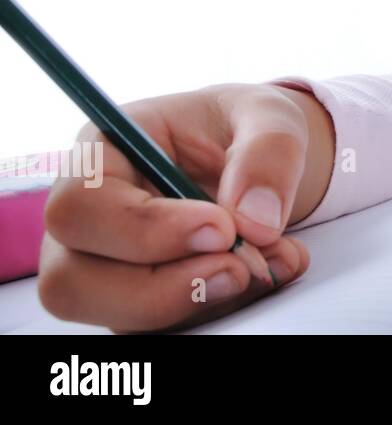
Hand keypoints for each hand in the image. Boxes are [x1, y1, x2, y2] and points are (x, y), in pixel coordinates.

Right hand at [37, 83, 313, 332]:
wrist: (262, 159)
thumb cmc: (246, 125)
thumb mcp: (269, 115)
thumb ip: (267, 154)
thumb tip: (254, 222)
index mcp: (102, 153)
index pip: (80, 206)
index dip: (143, 229)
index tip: (220, 228)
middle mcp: (90, 217)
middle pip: (71, 280)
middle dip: (161, 287)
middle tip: (242, 264)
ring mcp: (109, 266)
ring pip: (116, 316)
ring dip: (198, 302)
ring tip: (265, 265)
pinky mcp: (144, 298)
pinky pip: (166, 327)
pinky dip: (223, 308)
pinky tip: (270, 272)